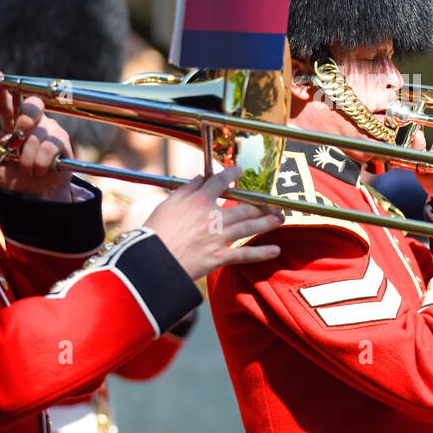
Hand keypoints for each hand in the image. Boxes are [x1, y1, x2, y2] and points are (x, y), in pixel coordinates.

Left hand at [0, 81, 73, 201]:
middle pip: (34, 104)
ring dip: (28, 154)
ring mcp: (49, 130)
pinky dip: (39, 161)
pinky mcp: (62, 142)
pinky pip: (49, 146)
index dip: (3, 88)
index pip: (8, 100)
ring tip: (24, 168)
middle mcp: (33, 122)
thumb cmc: (13, 175)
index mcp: (14, 122)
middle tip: (18, 135)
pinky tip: (37, 170)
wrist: (34, 197)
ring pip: (39, 131)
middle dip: (25, 117)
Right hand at [142, 166, 282, 280]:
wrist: (152, 261)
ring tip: (279, 219)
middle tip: (273, 203)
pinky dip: (261, 253)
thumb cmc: (156, 231)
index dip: (233, 174)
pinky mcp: (218, 257)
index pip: (221, 182)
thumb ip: (187, 189)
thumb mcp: (168, 203)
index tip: (241, 171)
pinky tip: (275, 250)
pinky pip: (244, 254)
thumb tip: (201, 177)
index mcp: (199, 200)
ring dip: (267, 222)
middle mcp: (213, 216)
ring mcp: (218, 237)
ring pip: (249, 226)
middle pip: (244, 206)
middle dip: (262, 204)